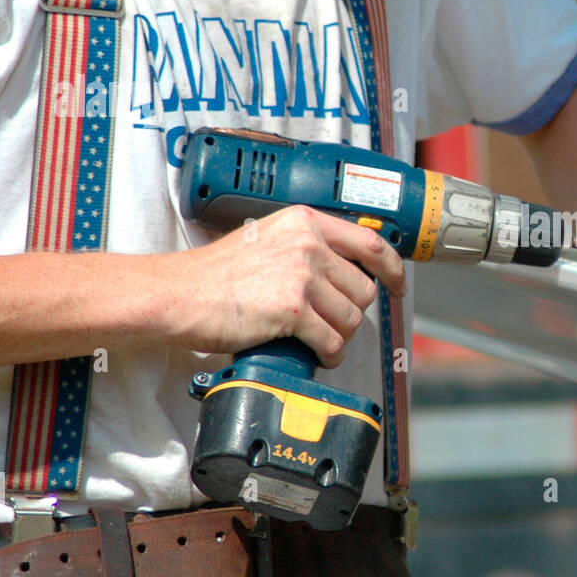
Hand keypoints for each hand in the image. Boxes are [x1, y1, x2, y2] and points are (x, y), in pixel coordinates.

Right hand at [166, 205, 405, 366]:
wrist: (179, 294)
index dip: (392, 269)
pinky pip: (333, 341)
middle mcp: (309, 244)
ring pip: (352, 319)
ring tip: (316, 340)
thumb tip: (344, 273)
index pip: (371, 242)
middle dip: (350, 313)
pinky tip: (315, 355)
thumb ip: (306, 247)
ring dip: (339, 337)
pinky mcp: (293, 311)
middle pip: (362, 289)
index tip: (398, 286)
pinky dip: (329, 354)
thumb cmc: (216, 274)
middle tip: (327, 323)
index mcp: (306, 222)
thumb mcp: (267, 239)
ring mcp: (302, 277)